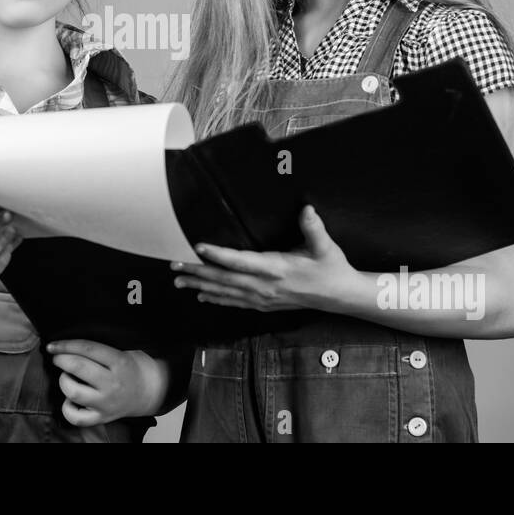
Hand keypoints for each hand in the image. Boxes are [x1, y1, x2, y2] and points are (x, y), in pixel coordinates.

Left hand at [45, 340, 165, 425]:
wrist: (148, 392)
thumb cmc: (130, 368)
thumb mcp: (121, 351)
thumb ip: (99, 349)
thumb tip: (68, 345)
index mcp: (119, 362)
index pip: (87, 348)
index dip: (66, 345)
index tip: (52, 345)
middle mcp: (113, 383)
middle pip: (78, 368)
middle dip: (61, 359)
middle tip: (57, 357)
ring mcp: (106, 403)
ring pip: (73, 392)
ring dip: (63, 380)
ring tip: (66, 376)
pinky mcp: (101, 417)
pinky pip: (76, 417)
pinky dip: (67, 408)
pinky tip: (70, 398)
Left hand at [172, 204, 364, 312]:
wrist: (339, 296)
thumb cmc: (331, 268)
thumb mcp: (325, 246)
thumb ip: (313, 228)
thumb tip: (306, 209)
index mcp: (276, 269)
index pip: (241, 261)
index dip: (218, 255)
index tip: (198, 247)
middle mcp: (265, 286)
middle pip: (224, 279)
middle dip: (197, 271)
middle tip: (174, 265)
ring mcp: (263, 298)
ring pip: (225, 292)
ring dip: (200, 285)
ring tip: (178, 281)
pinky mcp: (264, 305)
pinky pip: (234, 302)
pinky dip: (216, 298)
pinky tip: (201, 295)